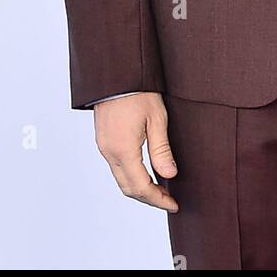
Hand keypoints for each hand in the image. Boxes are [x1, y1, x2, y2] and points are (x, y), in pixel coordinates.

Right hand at [94, 92, 178, 210]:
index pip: (141, 187)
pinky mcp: (103, 139)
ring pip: (121, 179)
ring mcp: (103, 146)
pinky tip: (145, 171)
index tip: (173, 204)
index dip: (158, 199)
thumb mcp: (156, 119)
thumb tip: (169, 175)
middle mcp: (109, 152)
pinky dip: (131, 175)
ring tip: (160, 188)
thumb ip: (162, 150)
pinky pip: (116, 167)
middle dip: (149, 198)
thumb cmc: (138, 91)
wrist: (117, 72)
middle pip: (128, 188)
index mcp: (123, 149)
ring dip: (139, 188)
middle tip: (168, 200)